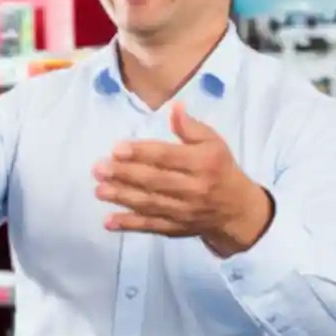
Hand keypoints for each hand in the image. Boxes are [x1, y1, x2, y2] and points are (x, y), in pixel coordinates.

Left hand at [92, 101, 272, 256]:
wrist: (237, 210)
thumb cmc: (219, 169)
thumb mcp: (213, 143)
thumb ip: (190, 127)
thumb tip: (174, 106)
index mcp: (203, 163)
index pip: (168, 157)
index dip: (141, 153)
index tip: (116, 149)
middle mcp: (193, 189)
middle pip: (155, 181)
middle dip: (125, 175)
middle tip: (99, 168)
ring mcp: (183, 211)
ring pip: (149, 204)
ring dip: (122, 198)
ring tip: (99, 190)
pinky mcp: (175, 228)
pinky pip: (150, 226)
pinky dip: (129, 224)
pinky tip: (108, 221)